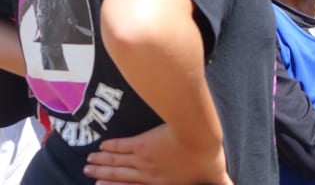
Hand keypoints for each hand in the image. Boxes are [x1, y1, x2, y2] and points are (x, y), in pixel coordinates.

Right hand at [83, 123, 230, 184]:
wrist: (197, 138)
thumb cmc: (206, 159)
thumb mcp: (215, 174)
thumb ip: (223, 182)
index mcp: (160, 182)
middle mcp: (147, 173)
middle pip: (120, 175)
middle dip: (103, 175)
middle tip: (87, 172)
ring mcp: (142, 158)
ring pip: (117, 161)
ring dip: (102, 162)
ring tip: (89, 161)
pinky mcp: (142, 142)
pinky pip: (123, 146)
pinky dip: (112, 146)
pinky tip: (104, 145)